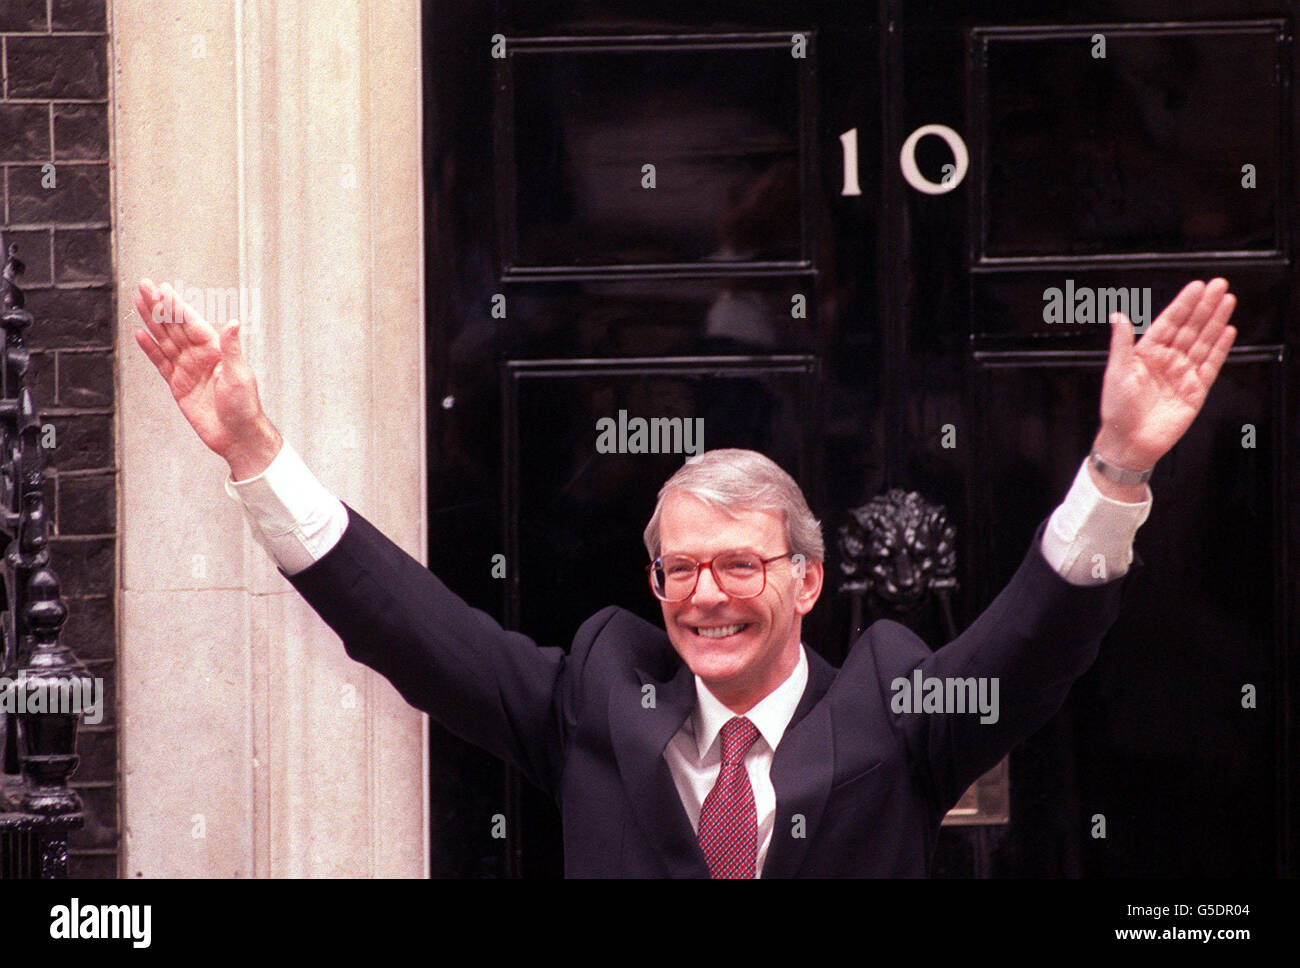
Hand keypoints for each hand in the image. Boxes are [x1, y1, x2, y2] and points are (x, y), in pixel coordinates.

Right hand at [133, 279, 281, 478]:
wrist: (236, 436)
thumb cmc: (245, 407)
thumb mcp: (240, 375)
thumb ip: (231, 348)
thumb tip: (234, 323)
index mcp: (216, 351)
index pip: (191, 323)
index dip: (176, 306)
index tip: (164, 289)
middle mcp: (200, 357)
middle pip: (174, 326)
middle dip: (159, 306)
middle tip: (144, 286)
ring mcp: (188, 369)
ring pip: (165, 340)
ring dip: (151, 321)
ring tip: (138, 302)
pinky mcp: (178, 385)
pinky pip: (161, 362)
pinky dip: (150, 348)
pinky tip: (141, 334)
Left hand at [1093, 278, 1236, 473]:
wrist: (1130, 442)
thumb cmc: (1117, 409)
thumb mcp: (1117, 372)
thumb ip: (1122, 343)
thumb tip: (1118, 315)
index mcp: (1146, 353)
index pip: (1169, 323)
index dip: (1183, 304)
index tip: (1196, 286)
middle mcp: (1167, 360)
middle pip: (1190, 328)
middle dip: (1205, 306)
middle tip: (1219, 284)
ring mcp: (1183, 374)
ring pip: (1203, 342)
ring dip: (1215, 321)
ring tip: (1227, 300)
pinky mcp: (1196, 390)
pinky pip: (1211, 365)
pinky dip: (1220, 348)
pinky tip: (1228, 331)